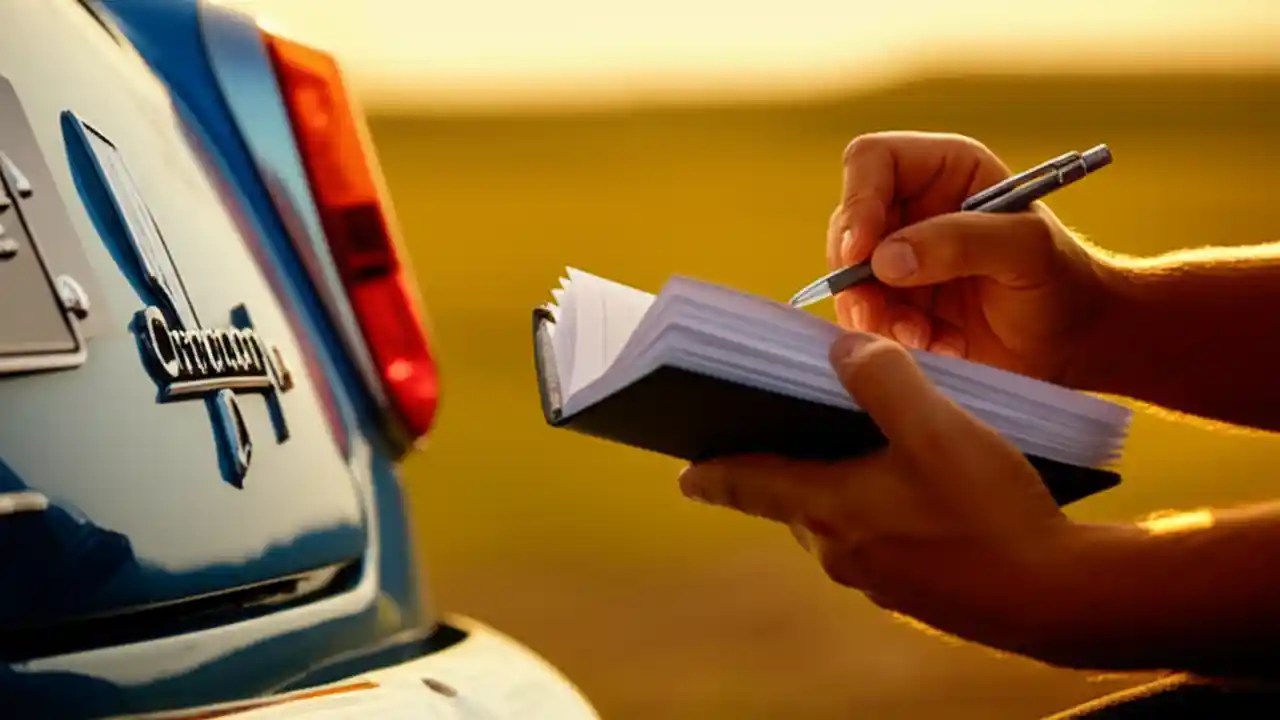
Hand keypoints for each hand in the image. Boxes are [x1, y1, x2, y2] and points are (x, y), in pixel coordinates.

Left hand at [678, 332, 1087, 654]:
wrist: (1060, 597)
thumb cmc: (991, 510)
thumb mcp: (935, 424)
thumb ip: (881, 378)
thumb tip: (841, 349)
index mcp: (828, 510)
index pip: (746, 486)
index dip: (711, 473)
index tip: (683, 472)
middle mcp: (841, 553)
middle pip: (791, 502)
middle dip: (781, 469)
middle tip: (776, 433)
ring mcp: (879, 579)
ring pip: (836, 522)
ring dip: (834, 487)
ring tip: (852, 447)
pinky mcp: (916, 591)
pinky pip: (876, 542)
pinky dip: (875, 511)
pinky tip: (912, 489)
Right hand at [829, 131, 1119, 383]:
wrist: (1073, 345)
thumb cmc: (1063, 284)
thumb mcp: (1026, 251)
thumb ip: (960, 242)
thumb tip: (884, 258)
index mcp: (945, 170)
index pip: (871, 162)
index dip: (858, 202)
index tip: (860, 252)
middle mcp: (913, 208)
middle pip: (847, 225)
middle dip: (856, 271)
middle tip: (875, 311)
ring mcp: (901, 258)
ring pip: (847, 276)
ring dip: (870, 310)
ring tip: (916, 335)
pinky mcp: (897, 303)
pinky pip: (863, 314)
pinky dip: (885, 334)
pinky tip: (928, 344)